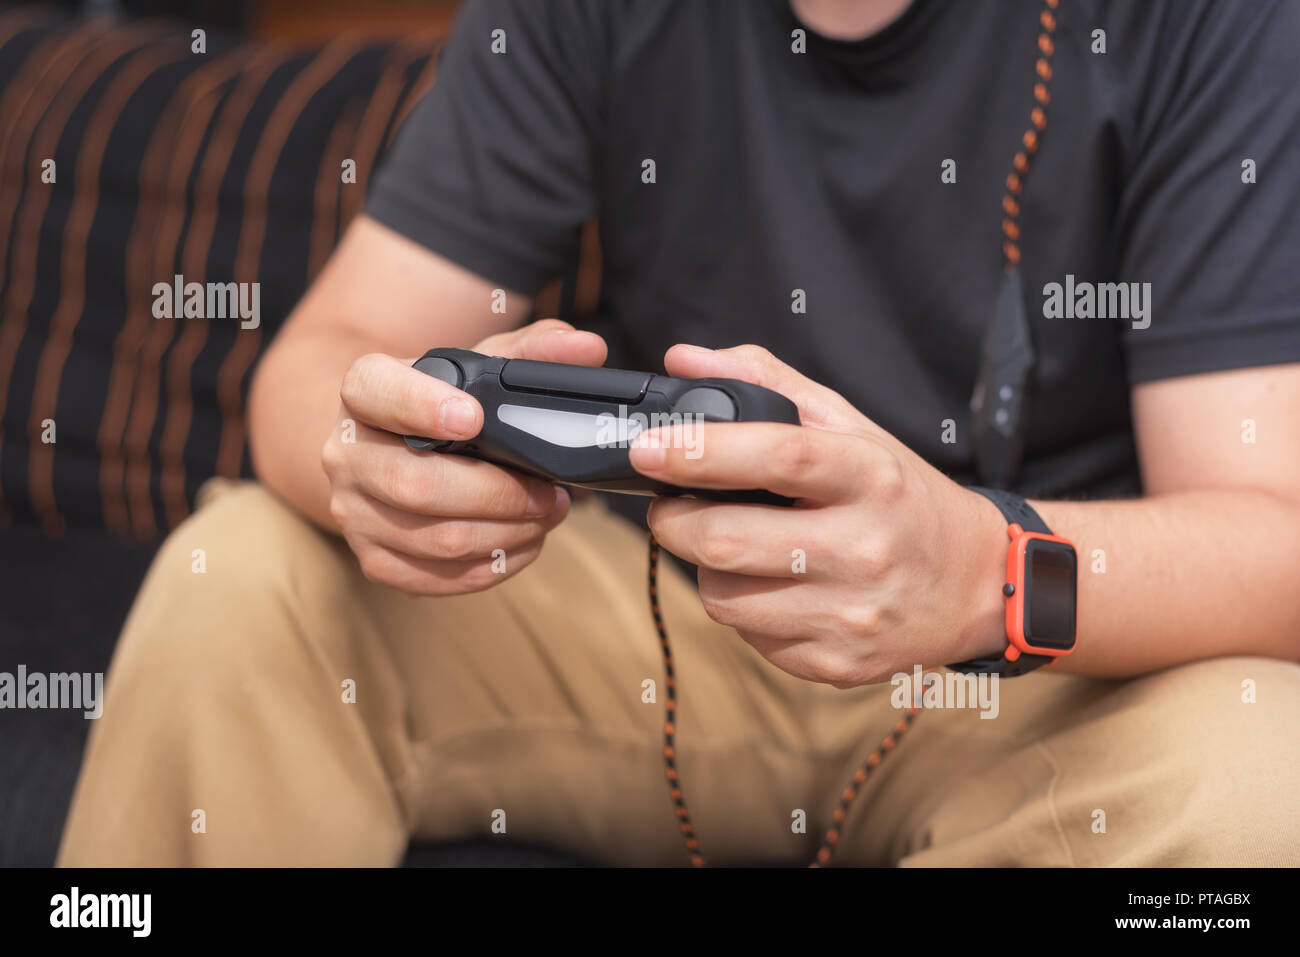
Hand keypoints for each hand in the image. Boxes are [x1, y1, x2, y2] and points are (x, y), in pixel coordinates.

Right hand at [322, 319, 606, 594]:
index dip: (423, 407)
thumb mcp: (478, 366)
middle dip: (499, 495)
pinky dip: (490, 568)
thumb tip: (588, 348)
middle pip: (417, 485)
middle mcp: (344, 452)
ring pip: (434, 539)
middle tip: (553, 494)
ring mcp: (353, 511)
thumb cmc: (441, 402)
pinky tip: (523, 545)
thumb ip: (531, 352)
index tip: (474, 419)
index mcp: (363, 391)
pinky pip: (433, 579)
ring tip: (548, 518)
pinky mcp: (372, 559)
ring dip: (507, 535)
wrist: (387, 447)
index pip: (378, 393)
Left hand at [631, 344, 1007, 686]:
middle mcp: (865, 548)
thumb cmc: (900, 496)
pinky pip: (749, 637)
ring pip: (723, 598)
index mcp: (870, 476)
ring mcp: (851, 614)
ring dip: (705, 567)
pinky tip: (769, 586)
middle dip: (674, 521)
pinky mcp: (837, 663)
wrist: (976, 584)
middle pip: (727, 541)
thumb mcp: (851, 427)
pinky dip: (741, 607)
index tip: (648, 448)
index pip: (777, 456)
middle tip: (669, 505)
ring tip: (729, 544)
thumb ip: (768, 384)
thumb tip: (685, 359)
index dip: (700, 452)